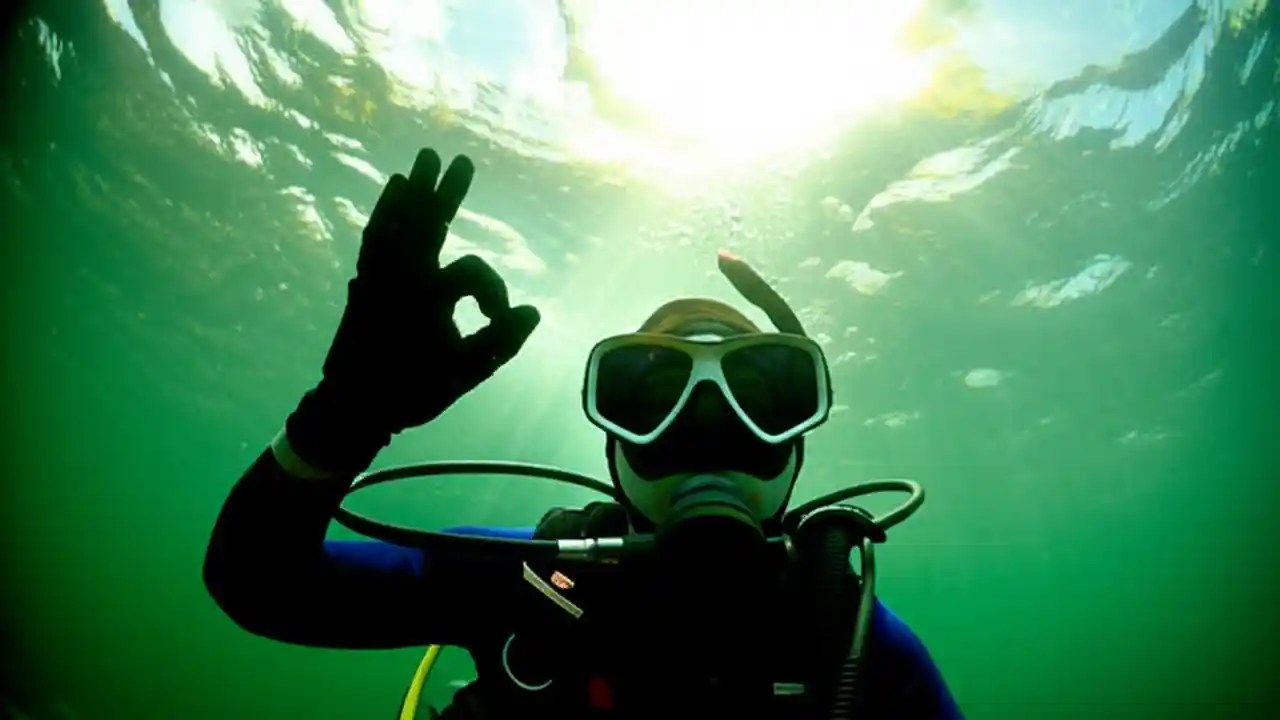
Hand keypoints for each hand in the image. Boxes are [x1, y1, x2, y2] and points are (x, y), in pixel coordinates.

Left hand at [286, 149, 539, 473]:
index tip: (499, 322)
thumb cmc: (411, 391)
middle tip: (461, 160)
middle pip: (426, 223)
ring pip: (396, 221)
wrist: (351, 405)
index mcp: (426, 298)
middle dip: (445, 192)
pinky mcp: (364, 280)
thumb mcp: (463, 374)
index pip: (473, 273)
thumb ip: (500, 343)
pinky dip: (385, 210)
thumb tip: (532, 311)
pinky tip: (392, 192)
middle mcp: (400, 277)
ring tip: (423, 161)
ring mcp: (378, 276)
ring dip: (413, 191)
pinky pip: (375, 235)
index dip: (494, 293)